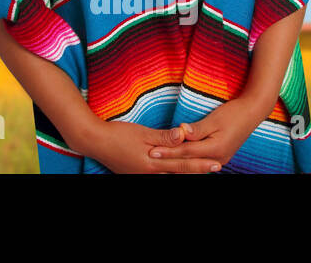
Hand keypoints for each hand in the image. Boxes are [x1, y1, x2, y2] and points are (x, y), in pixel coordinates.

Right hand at [86, 120, 221, 173]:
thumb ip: (164, 137)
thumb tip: (183, 135)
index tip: (216, 164)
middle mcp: (149, 174)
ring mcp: (142, 176)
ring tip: (200, 172)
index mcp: (152, 163)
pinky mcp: (137, 175)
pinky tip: (176, 172)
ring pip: (169, 177)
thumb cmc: (117, 134)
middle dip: (197, 172)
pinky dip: (171, 174)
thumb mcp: (142, 133)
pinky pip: (159, 177)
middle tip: (216, 169)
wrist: (95, 142)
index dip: (200, 165)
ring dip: (186, 174)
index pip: (182, 165)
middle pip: (179, 175)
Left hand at [146, 97, 267, 172]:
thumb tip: (181, 132)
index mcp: (216, 149)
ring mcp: (220, 159)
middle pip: (188, 161)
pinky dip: (188, 162)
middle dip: (169, 160)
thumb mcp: (214, 119)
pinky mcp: (220, 156)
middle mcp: (218, 158)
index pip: (186, 152)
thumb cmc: (233, 113)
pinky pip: (200, 162)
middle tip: (150, 158)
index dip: (168, 151)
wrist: (252, 114)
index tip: (151, 151)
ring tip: (160, 163)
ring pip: (194, 164)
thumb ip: (197, 129)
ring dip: (177, 163)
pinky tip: (177, 163)